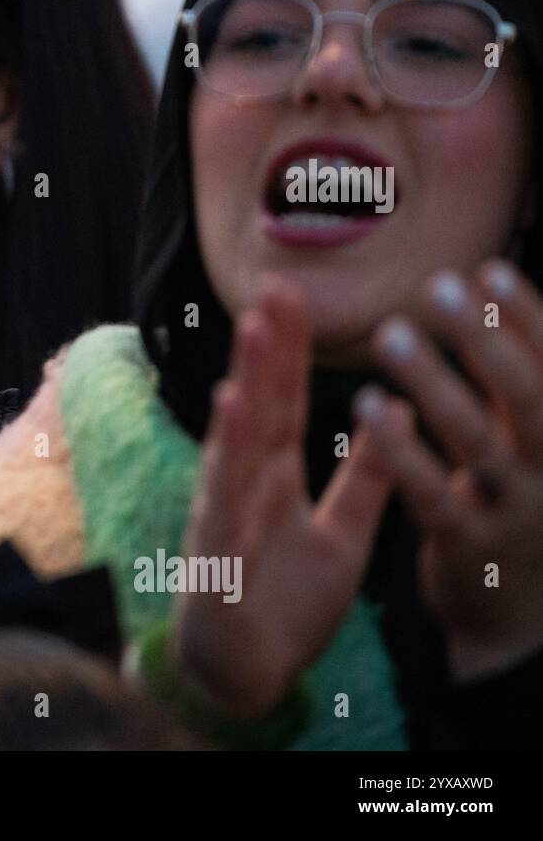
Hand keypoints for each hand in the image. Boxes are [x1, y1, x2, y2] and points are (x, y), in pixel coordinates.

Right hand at [175, 278, 401, 716]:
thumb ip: (365, 479)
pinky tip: (231, 408)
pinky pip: (224, 495)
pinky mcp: (218, 551)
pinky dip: (227, 450)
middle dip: (268, 344)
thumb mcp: (343, 537)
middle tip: (276, 282)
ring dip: (247, 380)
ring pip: (238, 438)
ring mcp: (227, 514)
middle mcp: (245, 485)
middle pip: (260, 404)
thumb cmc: (284, 606)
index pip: (284, 401)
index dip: (291, 348)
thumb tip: (398, 413)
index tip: (295, 292)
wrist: (246, 676)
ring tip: (255, 327)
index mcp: (275, 479)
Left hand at [365, 261, 542, 680]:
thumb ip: (519, 391)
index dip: (528, 319)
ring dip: (434, 383)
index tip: (489, 270)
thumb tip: (505, 303)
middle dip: (485, 338)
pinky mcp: (468, 546)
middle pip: (527, 397)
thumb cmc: (517, 508)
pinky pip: (433, 493)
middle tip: (436, 286)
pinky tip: (364, 406)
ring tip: (389, 334)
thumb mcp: (534, 449)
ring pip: (478, 442)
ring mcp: (515, 513)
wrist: (515, 619)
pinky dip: (401, 448)